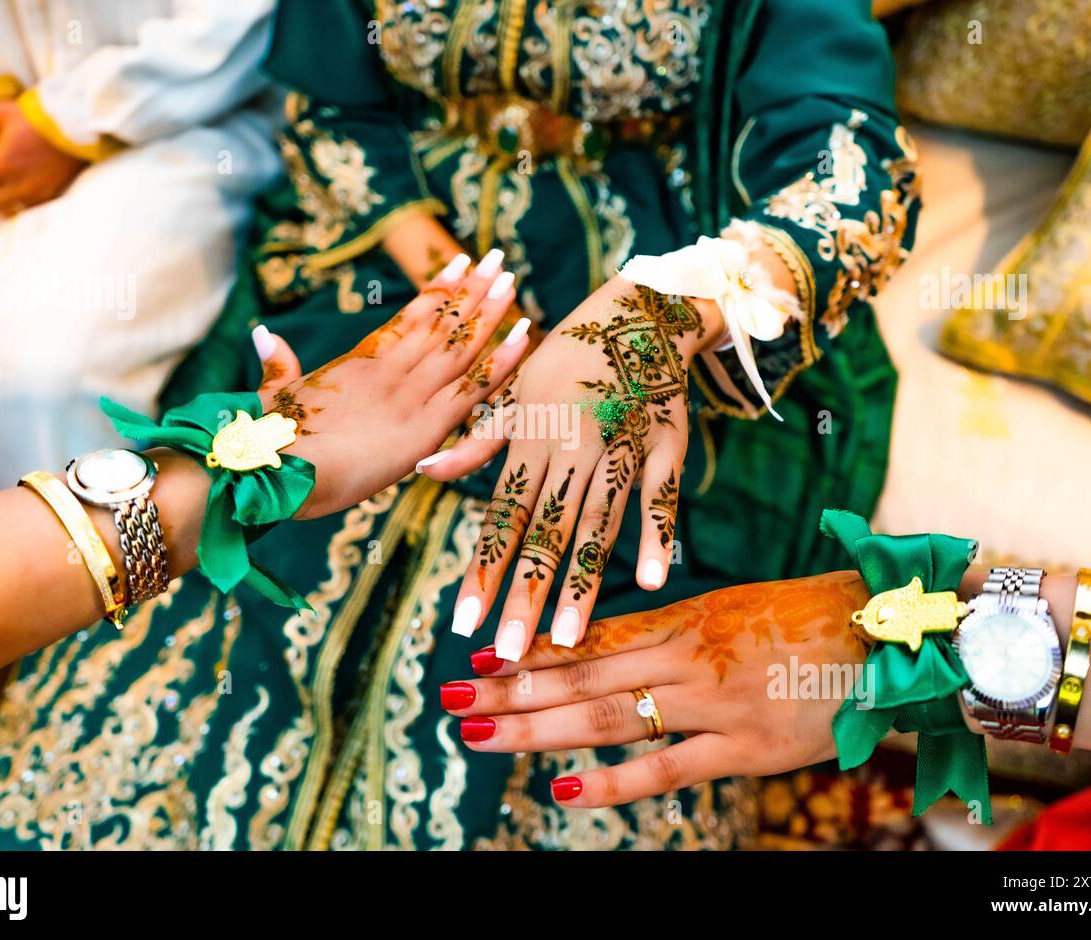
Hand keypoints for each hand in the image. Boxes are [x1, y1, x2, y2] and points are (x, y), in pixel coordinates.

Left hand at [0, 100, 86, 212]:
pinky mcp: (50, 195)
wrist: (77, 128)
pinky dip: (17, 204)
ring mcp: (35, 191)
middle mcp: (17, 182)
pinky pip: (27, 208)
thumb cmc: (38, 117)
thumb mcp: (1, 111)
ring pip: (6, 207)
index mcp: (2, 162)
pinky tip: (16, 195)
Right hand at [254, 253, 528, 518]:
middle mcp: (390, 373)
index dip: (437, 290)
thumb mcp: (274, 397)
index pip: (408, 318)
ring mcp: (409, 397)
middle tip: (499, 257)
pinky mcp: (424, 429)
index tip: (459, 262)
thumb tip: (262, 334)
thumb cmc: (264, 444)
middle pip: (441, 323)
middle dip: (472, 290)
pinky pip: (472, 390)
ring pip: (460, 346)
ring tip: (511, 278)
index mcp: (359, 364)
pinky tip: (522, 336)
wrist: (272, 474)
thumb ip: (278, 364)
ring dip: (489, 311)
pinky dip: (500, 363)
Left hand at [418, 275, 724, 658]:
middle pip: (545, 532)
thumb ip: (476, 439)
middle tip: (511, 652)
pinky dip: (655, 537)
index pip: (502, 516)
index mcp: (531, 435)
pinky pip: (660, 498)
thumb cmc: (567, 359)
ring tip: (567, 639)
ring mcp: (622, 447)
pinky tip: (649, 583)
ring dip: (581, 583)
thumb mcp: (515, 390)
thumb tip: (424, 471)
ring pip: (597, 525)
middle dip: (525, 596)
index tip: (464, 622)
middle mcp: (572, 446)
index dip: (482, 570)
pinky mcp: (666, 447)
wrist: (639, 313)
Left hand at [438, 571, 869, 806]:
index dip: (529, 651)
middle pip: (580, 675)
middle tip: (449, 697)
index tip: (476, 659)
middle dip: (510, 689)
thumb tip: (605, 646)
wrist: (892, 635)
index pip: (589, 639)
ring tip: (479, 734)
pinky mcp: (745, 747)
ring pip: (606, 715)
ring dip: (536, 726)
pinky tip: (563, 790)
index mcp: (685, 617)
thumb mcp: (734, 609)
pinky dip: (612, 782)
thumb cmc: (811, 618)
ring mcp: (713, 700)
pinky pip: (666, 768)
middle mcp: (687, 654)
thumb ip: (672, 630)